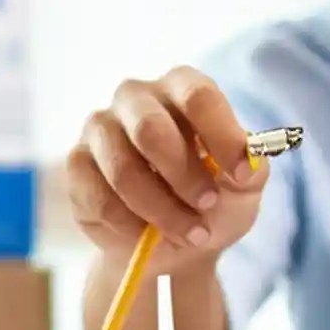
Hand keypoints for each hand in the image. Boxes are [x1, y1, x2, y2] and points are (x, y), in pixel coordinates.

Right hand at [67, 66, 268, 275]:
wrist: (175, 242)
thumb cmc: (213, 198)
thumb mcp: (244, 185)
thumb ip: (251, 167)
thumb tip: (246, 162)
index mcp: (181, 87)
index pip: (198, 96)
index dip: (221, 136)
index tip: (241, 175)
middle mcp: (135, 97)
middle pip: (151, 129)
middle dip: (184, 176)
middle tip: (208, 205)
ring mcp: (100, 128)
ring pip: (124, 171)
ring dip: (163, 211)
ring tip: (191, 233)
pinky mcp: (77, 164)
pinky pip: (101, 198)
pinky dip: (132, 227)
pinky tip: (150, 235)